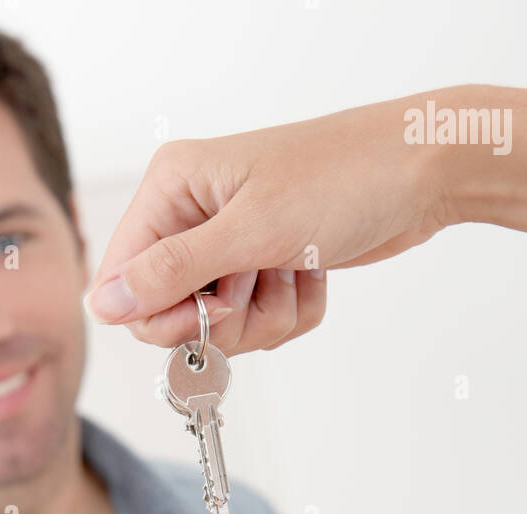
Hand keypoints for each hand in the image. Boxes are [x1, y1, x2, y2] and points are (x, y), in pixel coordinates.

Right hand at [85, 84, 526, 356]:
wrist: (421, 174)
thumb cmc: (342, 179)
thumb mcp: (250, 231)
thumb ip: (172, 272)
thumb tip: (105, 304)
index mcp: (172, 189)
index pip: (123, 282)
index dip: (162, 316)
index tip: (211, 313)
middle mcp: (192, 215)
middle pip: (172, 314)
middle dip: (225, 319)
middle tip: (258, 285)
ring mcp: (231, 243)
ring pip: (219, 326)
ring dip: (265, 316)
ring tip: (294, 271)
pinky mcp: (265, 266)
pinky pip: (258, 322)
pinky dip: (290, 310)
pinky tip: (311, 272)